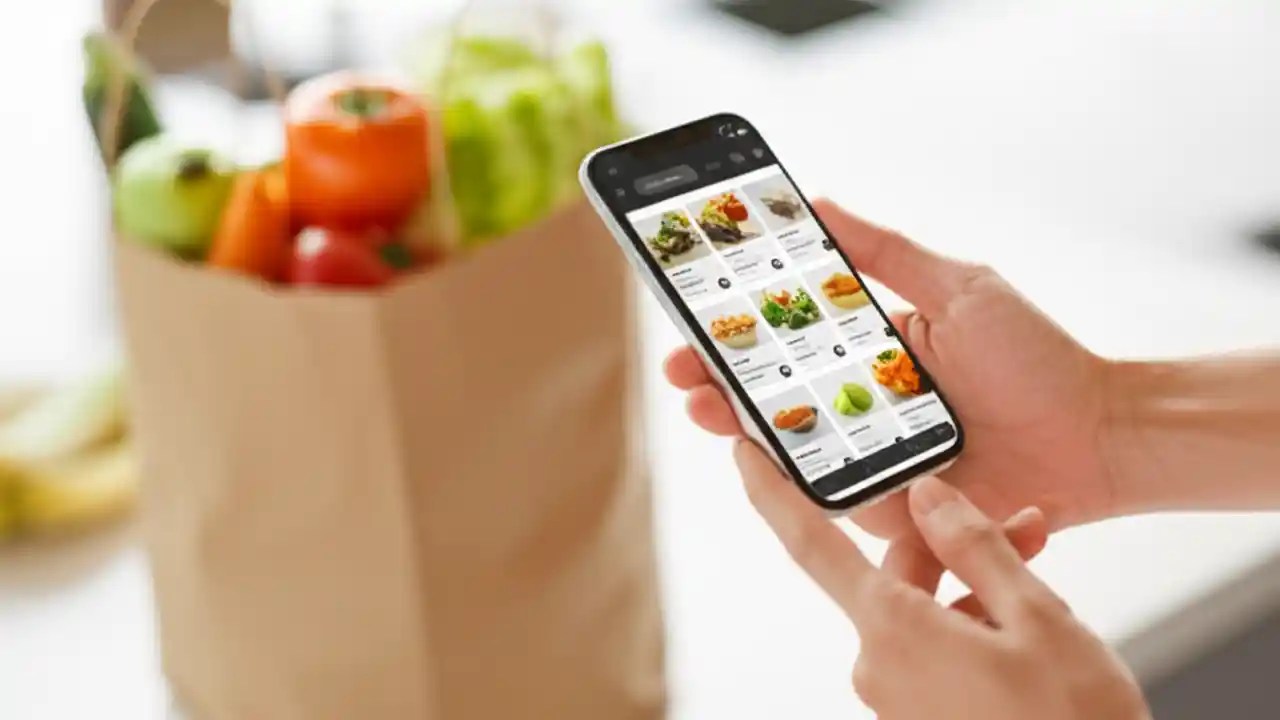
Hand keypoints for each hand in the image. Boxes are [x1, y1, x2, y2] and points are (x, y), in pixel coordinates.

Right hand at [665, 200, 1113, 536]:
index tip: (696, 318)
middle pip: (774, 397)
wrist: (1096, 439)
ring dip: (738, 430)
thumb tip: (816, 202)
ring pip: (788, 449)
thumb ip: (885, 252)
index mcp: (871, 350)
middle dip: (719, 383)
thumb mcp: (957, 288)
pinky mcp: (887, 507)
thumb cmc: (1036, 359)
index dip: (739, 333)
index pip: (788, 341)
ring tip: (703, 407)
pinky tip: (753, 463)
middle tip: (682, 369)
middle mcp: (861, 405)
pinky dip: (786, 488)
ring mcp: (870, 457)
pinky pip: (828, 501)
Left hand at [734, 440, 1149, 718]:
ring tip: (1046, 601)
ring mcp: (899, 701)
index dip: (773, 493)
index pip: (810, 543)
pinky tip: (1028, 641)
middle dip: (953, 547)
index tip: (745, 453)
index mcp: (892, 631)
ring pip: (924, 616)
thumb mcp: (1037, 618)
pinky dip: (972, 634)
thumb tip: (927, 497)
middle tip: (1023, 528)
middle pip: (894, 577)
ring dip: (975, 594)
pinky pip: (935, 656)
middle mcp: (880, 667)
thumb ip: (975, 547)